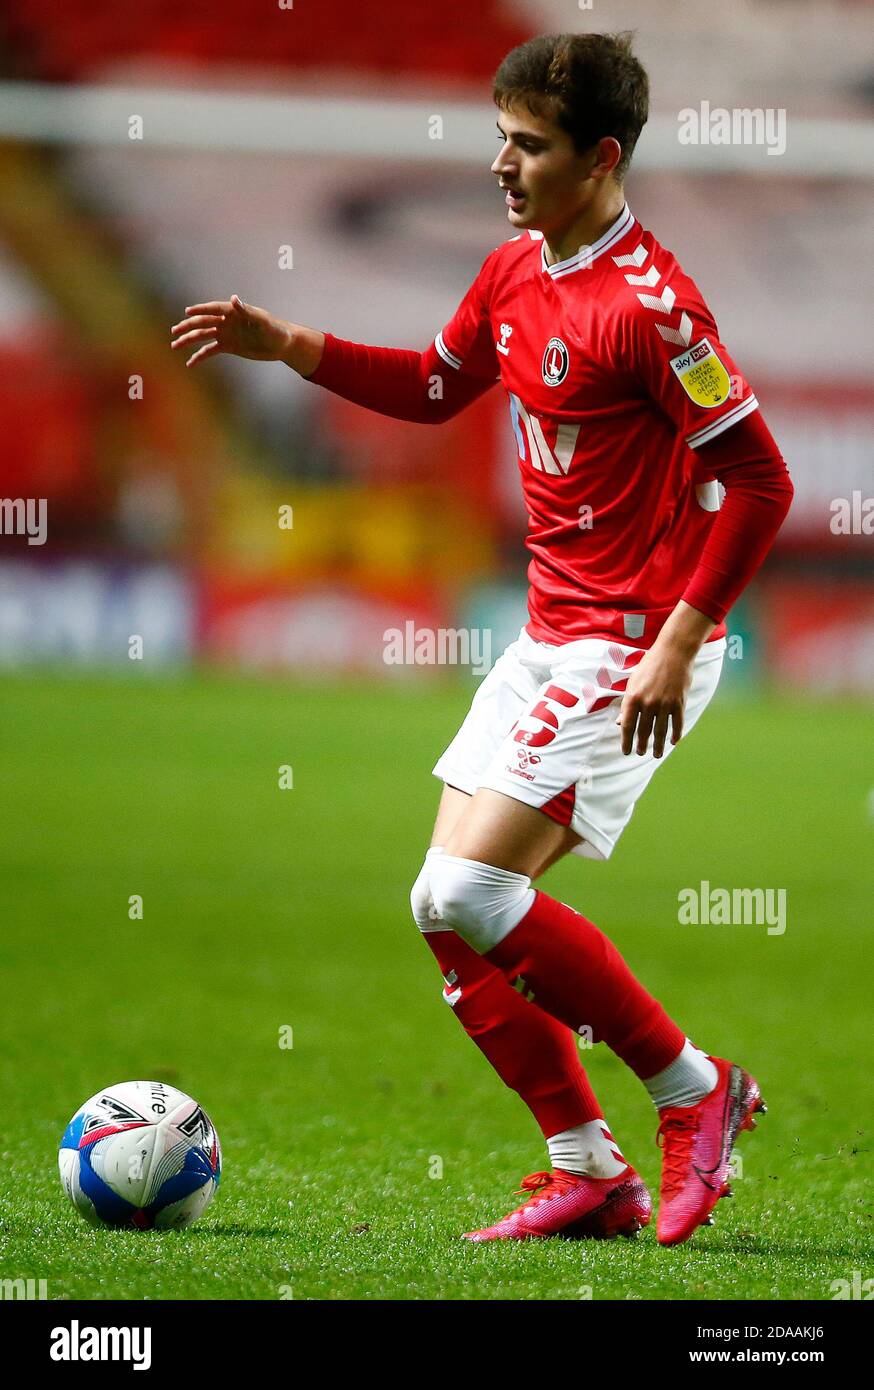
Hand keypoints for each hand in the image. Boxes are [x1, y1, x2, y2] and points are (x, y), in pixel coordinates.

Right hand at [170, 294, 293, 366]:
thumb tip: (234, 299)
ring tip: (174, 345)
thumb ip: (246, 310)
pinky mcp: (228, 347)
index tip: (187, 312)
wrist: (282, 344)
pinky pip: (210, 351)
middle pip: (203, 322)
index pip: (213, 309)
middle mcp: (226, 321)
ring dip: (188, 340)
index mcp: (233, 312)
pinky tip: (190, 363)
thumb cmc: (275, 329)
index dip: (200, 310)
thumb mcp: (261, 321)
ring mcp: (225, 334)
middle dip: (188, 326)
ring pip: (202, 336)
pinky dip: (199, 356)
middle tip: (174, 331)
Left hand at [617, 642, 694, 757]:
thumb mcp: (633, 682)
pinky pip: (677, 723)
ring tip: (657, 754)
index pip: (627, 725)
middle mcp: (648, 703)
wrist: (673, 652)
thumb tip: (619, 723)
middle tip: (641, 753)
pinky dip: (676, 734)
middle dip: (642, 745)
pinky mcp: (679, 702)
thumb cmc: (650, 665)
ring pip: (661, 731)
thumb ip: (627, 703)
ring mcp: (664, 704)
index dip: (626, 741)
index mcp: (633, 697)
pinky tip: (673, 741)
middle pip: (644, 730)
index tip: (626, 751)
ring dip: (659, 745)